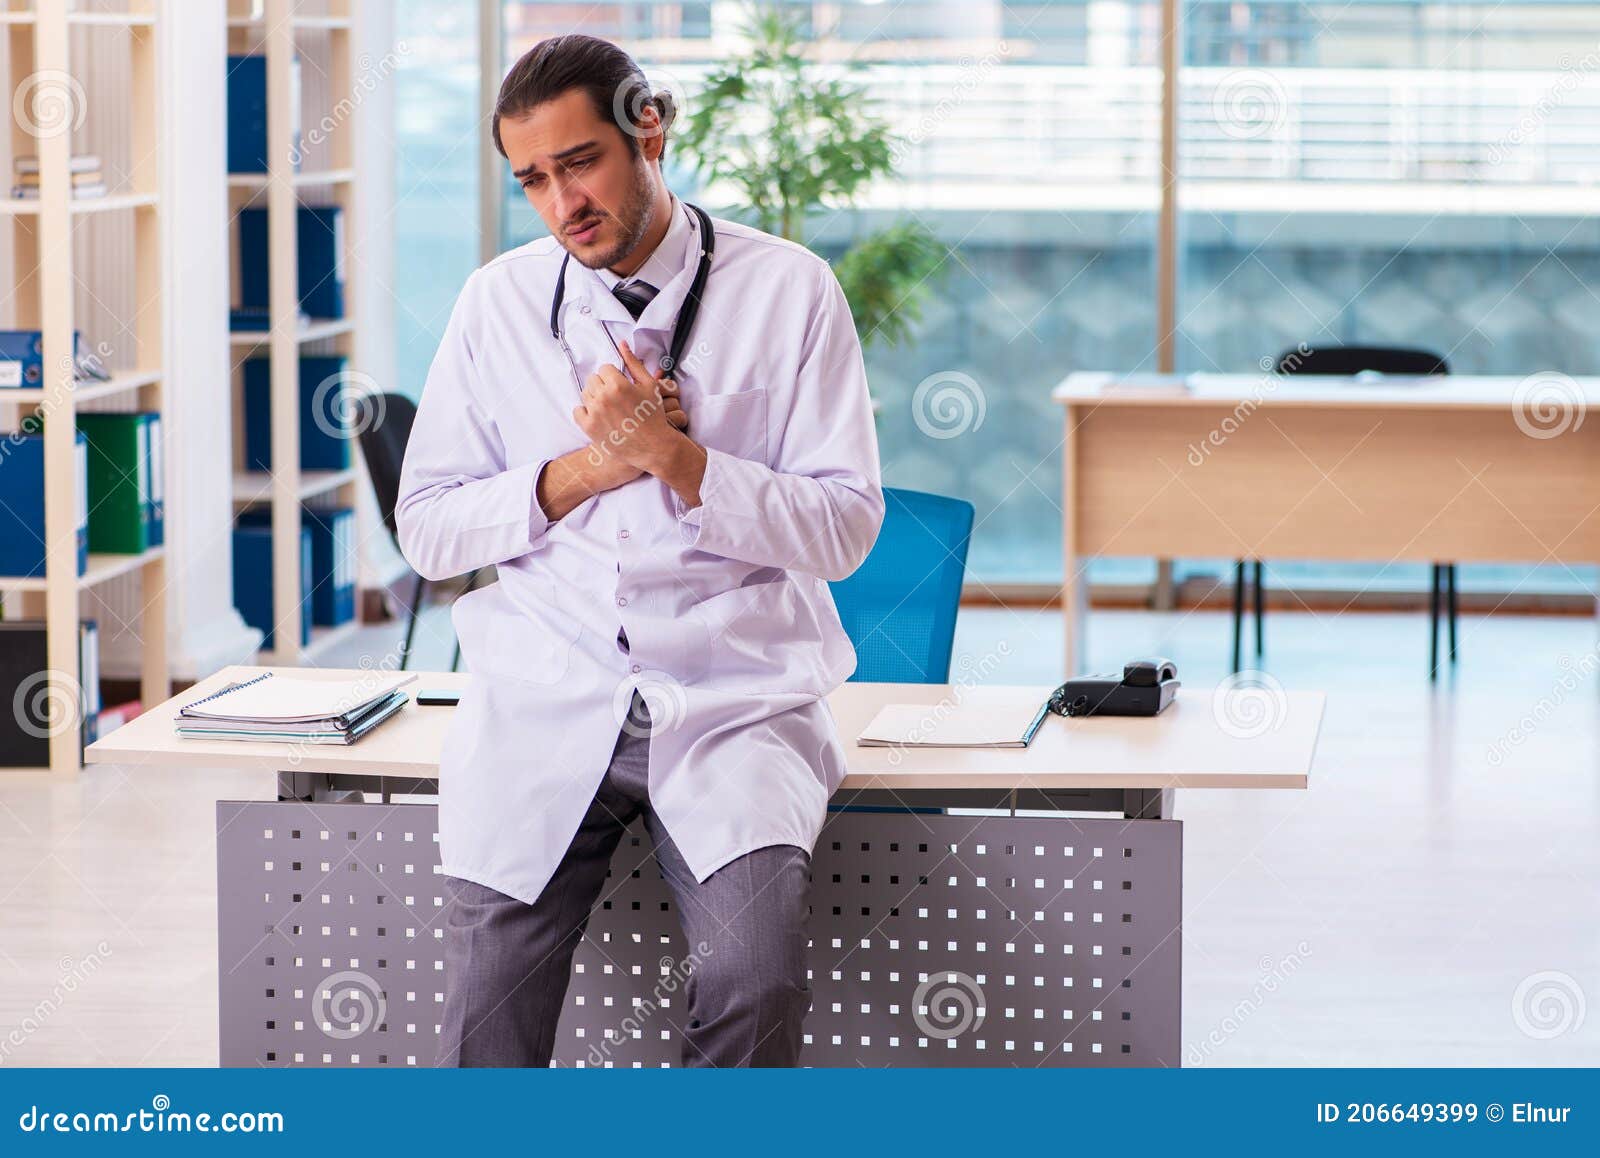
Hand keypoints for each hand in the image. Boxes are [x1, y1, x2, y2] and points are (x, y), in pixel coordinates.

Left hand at [573, 340, 691, 474]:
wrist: (653, 446)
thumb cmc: (653, 415)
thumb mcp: (649, 385)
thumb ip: (633, 363)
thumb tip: (621, 344)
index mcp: (618, 384)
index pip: (604, 369)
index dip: (614, 377)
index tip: (623, 389)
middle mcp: (603, 397)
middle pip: (593, 379)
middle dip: (604, 386)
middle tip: (617, 399)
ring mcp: (594, 413)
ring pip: (585, 394)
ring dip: (595, 398)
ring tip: (610, 409)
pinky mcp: (589, 427)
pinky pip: (577, 411)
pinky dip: (586, 413)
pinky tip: (600, 417)